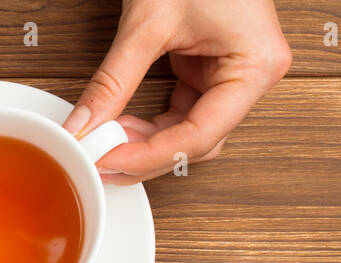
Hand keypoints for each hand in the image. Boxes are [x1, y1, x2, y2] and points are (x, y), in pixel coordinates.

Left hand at [63, 0, 291, 183]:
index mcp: (256, 65)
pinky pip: (183, 113)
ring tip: (105, 142)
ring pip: (189, 133)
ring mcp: (235, 75)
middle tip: (100, 158)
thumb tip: (84, 123)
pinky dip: (150, 124)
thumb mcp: (148, 22)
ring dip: (145, 142)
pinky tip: (121, 126)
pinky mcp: (214, 71)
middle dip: (145, 154)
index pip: (200, 135)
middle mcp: (253, 76)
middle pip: (197, 142)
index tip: (108, 161)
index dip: (149, 156)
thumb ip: (113, 80)